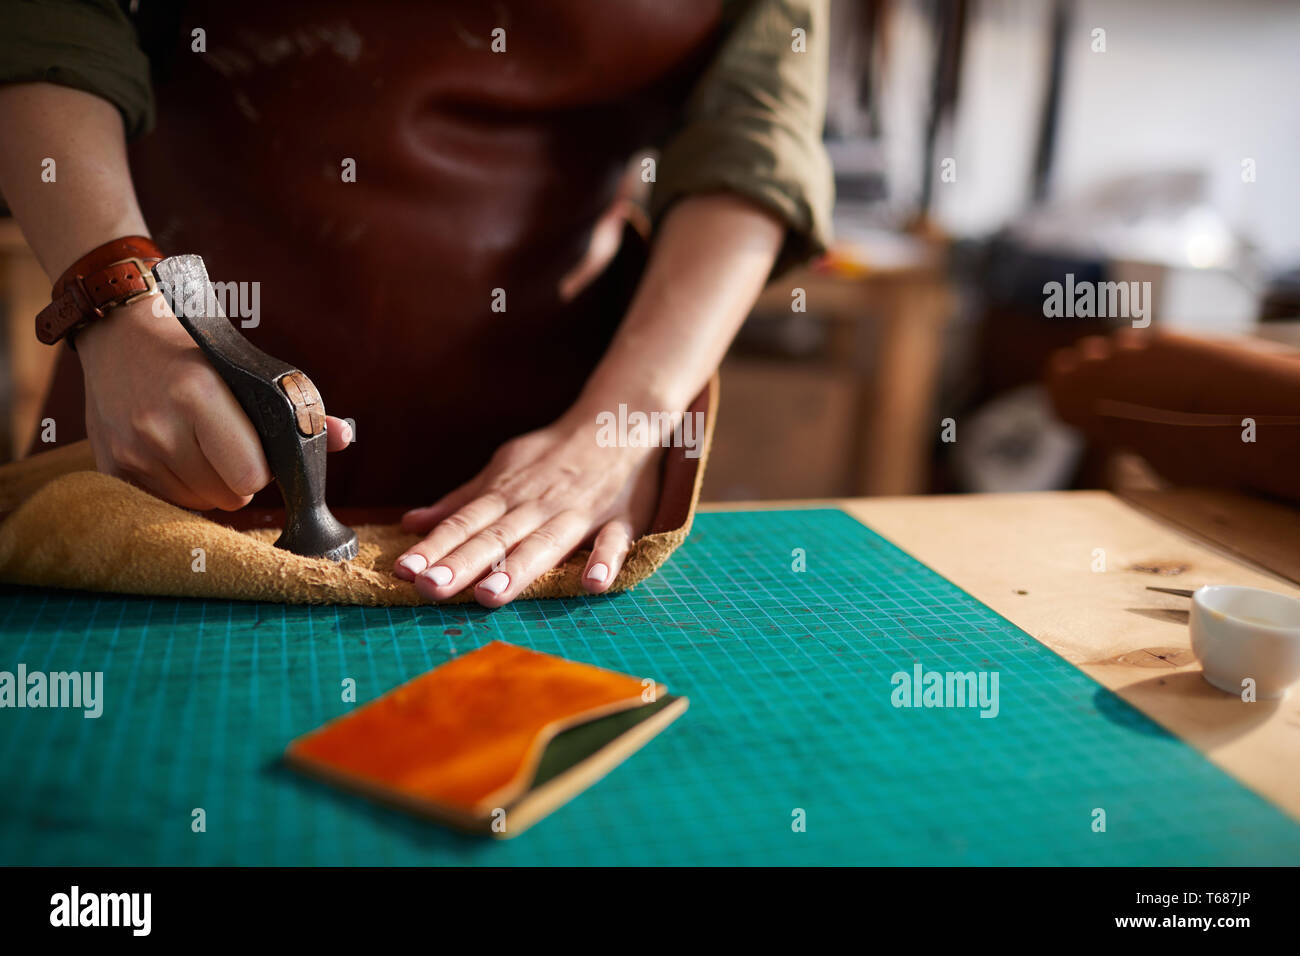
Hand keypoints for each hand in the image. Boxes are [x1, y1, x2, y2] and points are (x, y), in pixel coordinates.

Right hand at [76, 295, 352, 510]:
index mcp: (199, 395)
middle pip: (228, 497)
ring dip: (208, 485)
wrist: (121, 335)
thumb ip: (300, 407)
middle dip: (238, 479)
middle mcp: (159, 426)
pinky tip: (174, 455)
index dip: (263, 469)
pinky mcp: (111, 468)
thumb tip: (343, 438)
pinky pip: (165, 504)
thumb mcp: (248, 369)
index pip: (250, 476)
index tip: (257, 450)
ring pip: (199, 504)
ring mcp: (131, 450)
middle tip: (228, 446)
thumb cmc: (197, 354)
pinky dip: (178, 488)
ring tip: (199, 446)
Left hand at [393, 415, 662, 606]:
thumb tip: (411, 523)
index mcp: (508, 495)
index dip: (433, 547)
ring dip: (518, 569)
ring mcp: (580, 514)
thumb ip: (461, 501)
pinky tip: (592, 583)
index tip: (403, 571)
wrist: (617, 422)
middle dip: (463, 564)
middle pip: (496, 537)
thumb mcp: (503, 469)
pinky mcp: (620, 521)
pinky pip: (613, 542)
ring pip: (546, 544)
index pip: (464, 523)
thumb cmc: (554, 455)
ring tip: (489, 596)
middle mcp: (538, 506)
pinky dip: (604, 560)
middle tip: (430, 588)